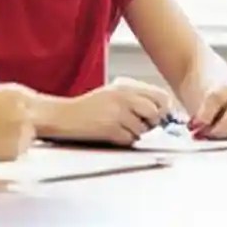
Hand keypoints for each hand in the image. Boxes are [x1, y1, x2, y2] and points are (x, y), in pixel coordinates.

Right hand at [50, 77, 172, 144]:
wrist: (63, 115)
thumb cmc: (87, 107)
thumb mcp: (112, 93)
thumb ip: (134, 97)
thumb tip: (159, 109)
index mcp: (126, 87)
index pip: (160, 96)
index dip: (164, 108)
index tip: (161, 115)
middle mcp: (124, 97)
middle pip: (155, 112)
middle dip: (152, 122)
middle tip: (143, 125)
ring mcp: (118, 113)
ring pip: (143, 128)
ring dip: (136, 133)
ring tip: (122, 129)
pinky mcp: (110, 128)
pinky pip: (130, 138)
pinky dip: (125, 140)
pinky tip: (114, 135)